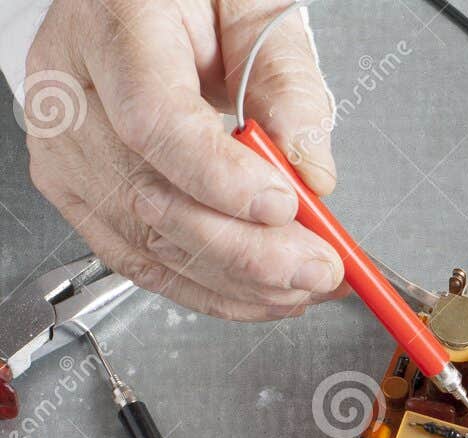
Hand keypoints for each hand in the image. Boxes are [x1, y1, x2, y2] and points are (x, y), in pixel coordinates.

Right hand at [21, 0, 344, 320]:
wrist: (138, 0)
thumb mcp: (255, 11)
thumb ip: (288, 84)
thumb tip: (311, 173)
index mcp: (112, 27)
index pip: (153, 120)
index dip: (219, 177)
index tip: (283, 205)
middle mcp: (71, 91)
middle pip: (149, 197)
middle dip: (248, 251)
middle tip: (319, 267)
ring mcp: (65, 149)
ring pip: (148, 242)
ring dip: (238, 280)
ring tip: (305, 285)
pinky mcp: (77, 191)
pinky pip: (140, 260)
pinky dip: (209, 288)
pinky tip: (262, 295)